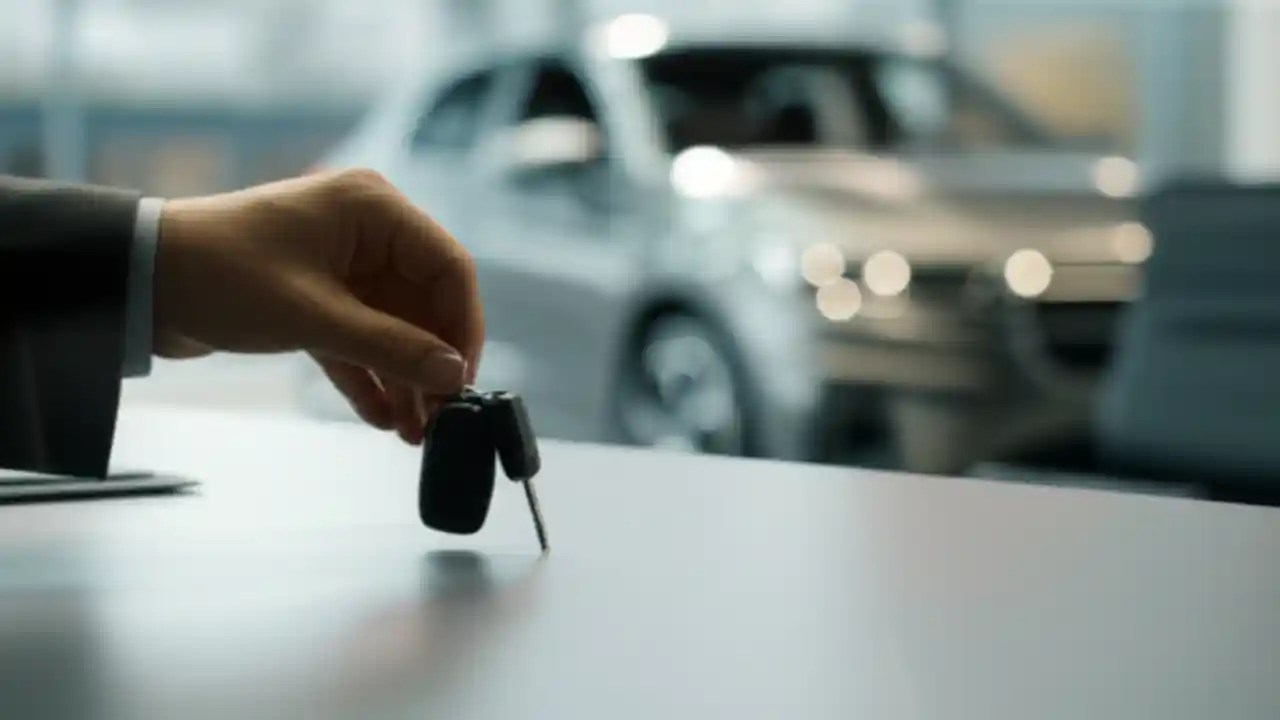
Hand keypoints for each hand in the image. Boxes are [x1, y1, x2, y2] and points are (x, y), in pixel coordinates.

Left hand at [153, 169, 483, 443]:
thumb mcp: (313, 317)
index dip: (463, 327)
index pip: (448, 267)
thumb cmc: (222, 276)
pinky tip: (382, 418)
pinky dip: (369, 375)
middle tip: (441, 420)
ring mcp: (340, 265)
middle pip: (424, 303)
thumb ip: (391, 347)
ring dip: (404, 378)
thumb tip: (454, 376)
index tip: (463, 381)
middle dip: (431, 364)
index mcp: (372, 210)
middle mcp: (364, 232)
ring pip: (393, 327)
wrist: (136, 281)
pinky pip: (359, 338)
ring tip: (415, 433)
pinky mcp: (314, 296)